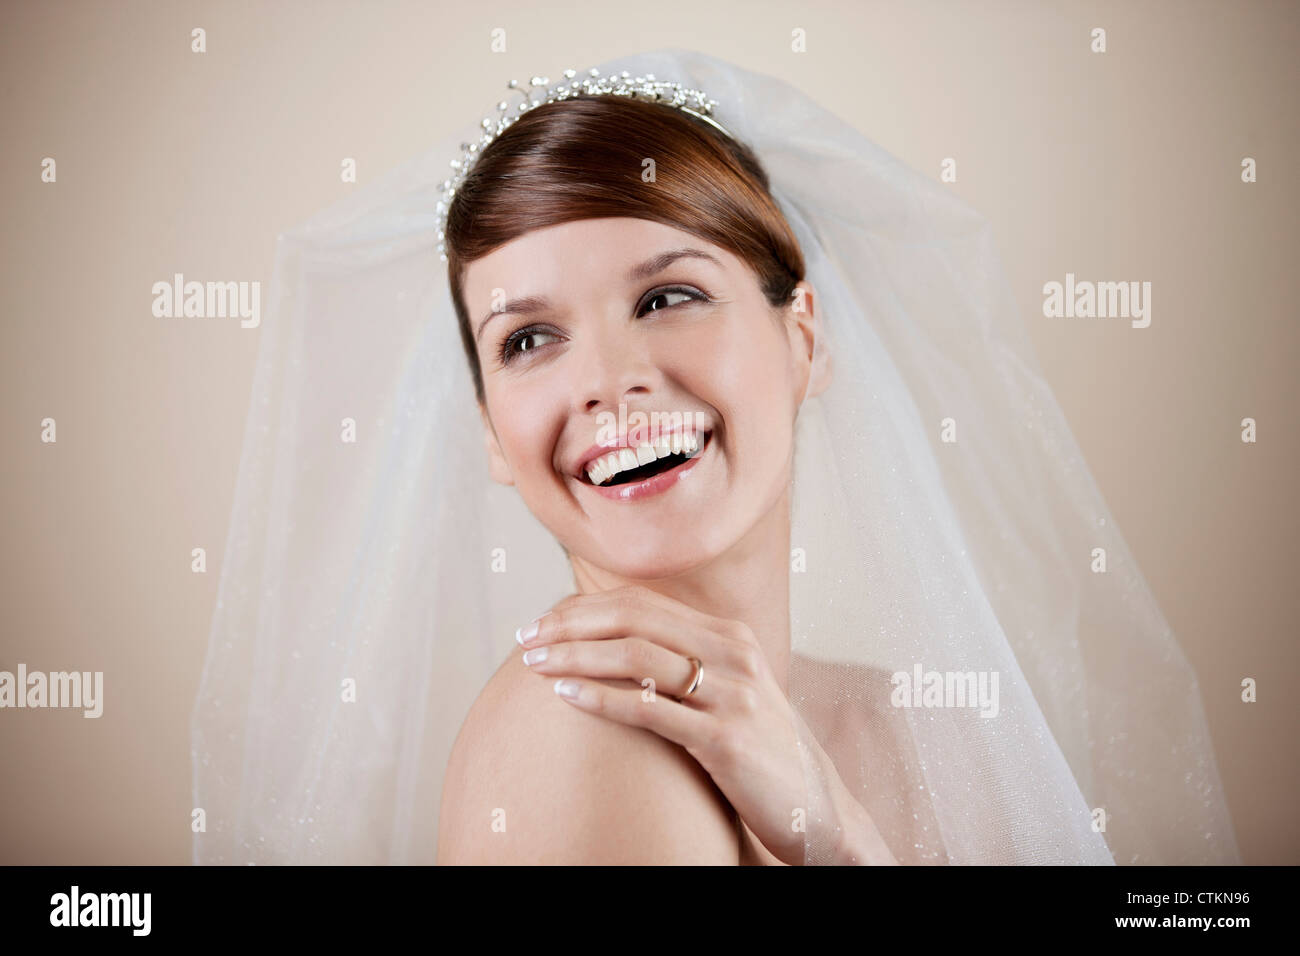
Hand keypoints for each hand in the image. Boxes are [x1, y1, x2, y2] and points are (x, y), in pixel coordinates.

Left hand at [515, 585, 894, 864]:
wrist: (813, 803)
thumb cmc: (755, 746)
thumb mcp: (727, 690)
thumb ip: (683, 661)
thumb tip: (612, 644)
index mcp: (728, 634)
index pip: (640, 603)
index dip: (584, 608)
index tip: (541, 623)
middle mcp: (733, 653)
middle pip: (632, 620)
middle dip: (570, 626)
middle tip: (525, 640)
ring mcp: (732, 694)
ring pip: (636, 658)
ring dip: (575, 657)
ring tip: (534, 666)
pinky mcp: (725, 739)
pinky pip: (650, 711)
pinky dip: (601, 699)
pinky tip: (566, 696)